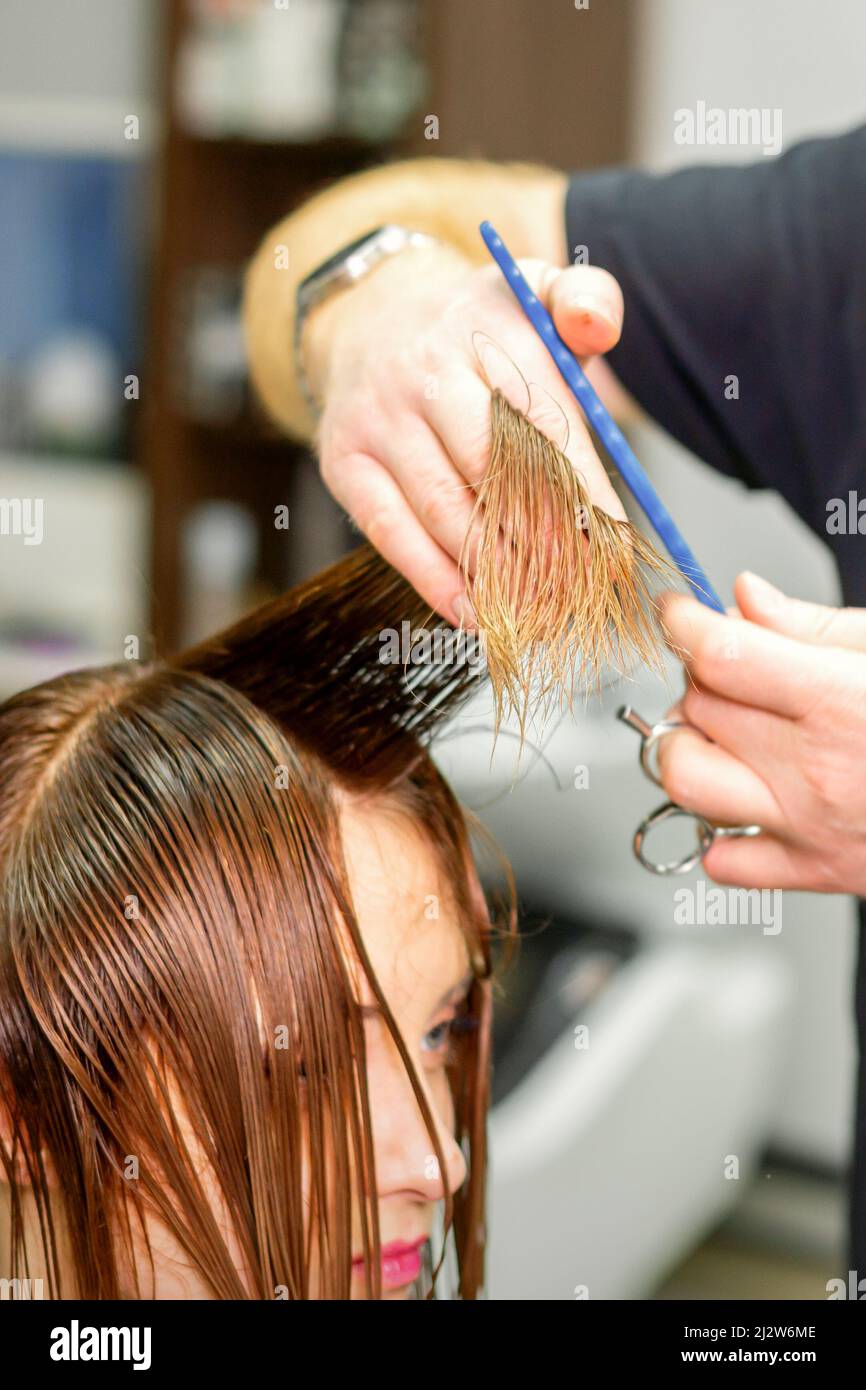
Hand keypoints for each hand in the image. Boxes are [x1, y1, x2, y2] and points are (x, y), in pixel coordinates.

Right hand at [306, 240, 626, 624]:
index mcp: (483, 325)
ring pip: (442, 507)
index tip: (612, 534)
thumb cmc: (479, 328)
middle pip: (489, 462)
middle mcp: (422, 369)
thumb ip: (587, 299)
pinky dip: (434, 580)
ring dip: (495, 566)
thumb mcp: (535, 292)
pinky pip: (391, 533)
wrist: (372, 317)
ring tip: (540, 606)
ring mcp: (377, 419)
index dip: (580, 479)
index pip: (539, 411)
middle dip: (541, 531)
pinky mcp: (344, 462)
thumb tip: (596, 325)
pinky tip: (475, 610)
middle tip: (579, 580)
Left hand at [656, 571, 865, 894]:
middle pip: (699, 708)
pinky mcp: (817, 872)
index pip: (719, 655)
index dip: (683, 624)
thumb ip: (812, 627)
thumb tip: (744, 598)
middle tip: (730, 666)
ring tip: (724, 730)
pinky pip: (722, 860)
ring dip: (689, 747)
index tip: (679, 613)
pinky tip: (749, 796)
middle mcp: (817, 769)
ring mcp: (811, 827)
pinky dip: (716, 829)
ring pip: (687, 781)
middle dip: (700, 677)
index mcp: (840, 703)